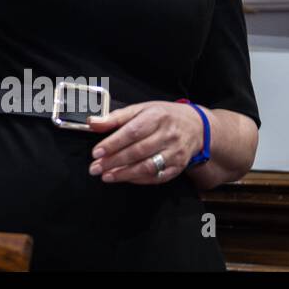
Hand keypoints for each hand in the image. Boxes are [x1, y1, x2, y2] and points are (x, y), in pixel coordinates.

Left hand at [85, 100, 206, 184]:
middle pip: (138, 151)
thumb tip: (92, 122)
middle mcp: (168, 135)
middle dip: (114, 162)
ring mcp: (175, 153)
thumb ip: (116, 117)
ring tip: (106, 176)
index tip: (96, 152)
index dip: (113, 144)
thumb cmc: (163, 116)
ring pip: (148, 167)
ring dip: (125, 174)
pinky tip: (124, 179)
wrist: (196, 126)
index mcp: (156, 117)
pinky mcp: (179, 167)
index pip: (132, 132)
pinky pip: (158, 177)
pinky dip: (139, 180)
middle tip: (95, 168)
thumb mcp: (140, 109)